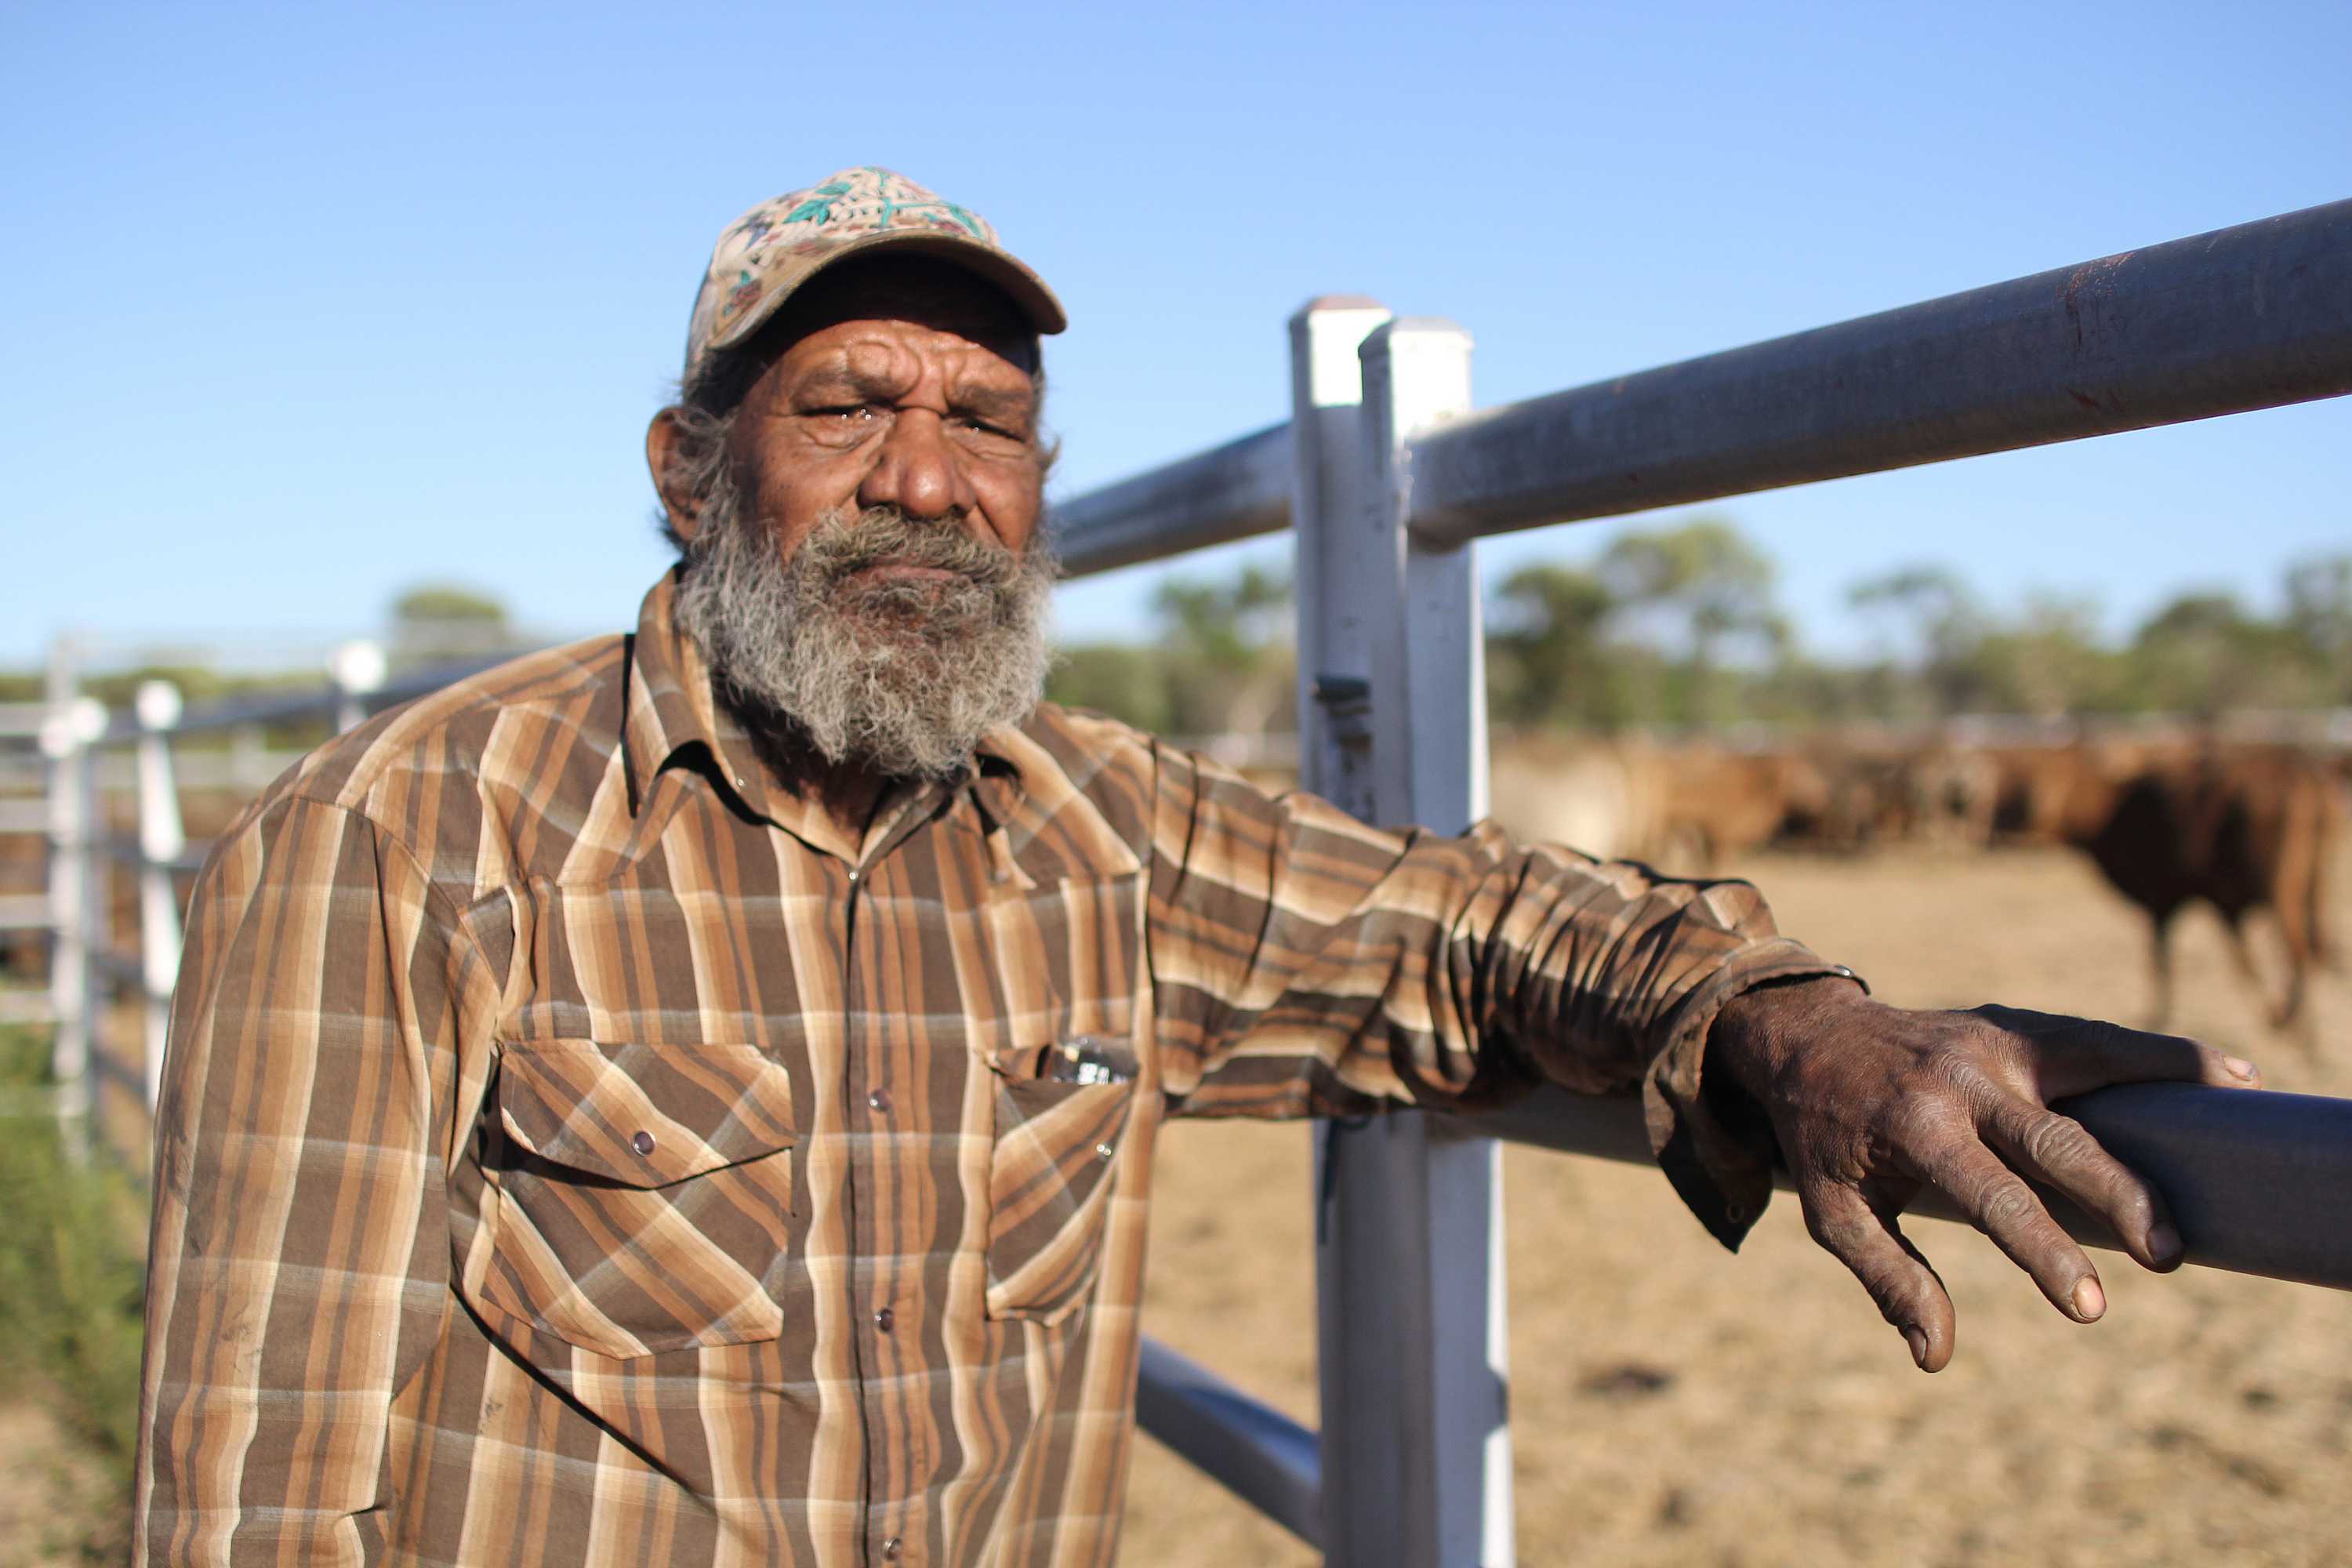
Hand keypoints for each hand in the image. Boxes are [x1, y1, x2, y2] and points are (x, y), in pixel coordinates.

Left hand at [1707, 977, 2262, 1371]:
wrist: (1810, 1037)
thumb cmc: (1826, 1139)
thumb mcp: (1834, 1212)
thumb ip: (1889, 1278)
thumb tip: (1936, 1356)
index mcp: (1912, 1127)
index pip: (1991, 1196)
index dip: (2043, 1252)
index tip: (2089, 1305)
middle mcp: (1959, 1080)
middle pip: (2054, 1139)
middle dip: (2116, 1195)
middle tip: (2167, 1255)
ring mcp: (1993, 1043)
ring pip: (2092, 1063)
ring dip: (2166, 1095)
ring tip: (2235, 1124)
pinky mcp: (2017, 1025)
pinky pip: (2097, 1038)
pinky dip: (2161, 1054)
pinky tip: (2226, 1077)